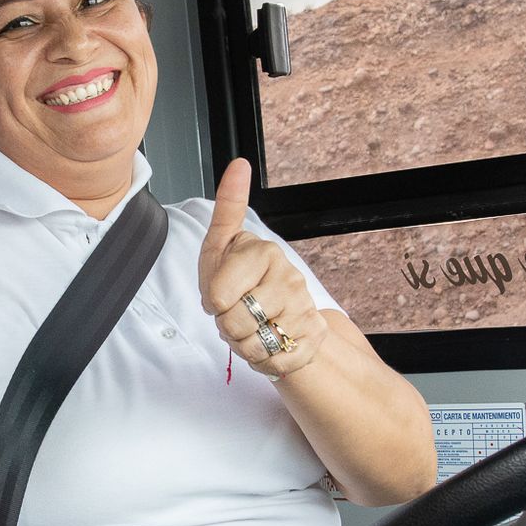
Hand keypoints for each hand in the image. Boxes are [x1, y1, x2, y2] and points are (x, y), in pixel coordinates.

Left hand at [199, 159, 323, 377]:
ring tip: (253, 327)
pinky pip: (273, 361)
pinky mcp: (313, 336)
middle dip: (227, 326)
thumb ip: (227, 208)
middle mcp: (288, 276)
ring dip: (244, 344)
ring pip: (253, 345)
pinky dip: (264, 360)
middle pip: (233, 322)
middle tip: (237, 313)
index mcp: (263, 251)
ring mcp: (303, 307)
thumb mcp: (222, 246)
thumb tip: (239, 163)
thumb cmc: (242, 282)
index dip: (213, 302)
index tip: (222, 293)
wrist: (280, 318)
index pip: (217, 296)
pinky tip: (270, 343)